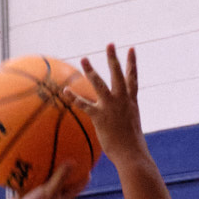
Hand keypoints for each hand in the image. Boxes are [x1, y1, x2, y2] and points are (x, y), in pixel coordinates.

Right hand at [1, 158, 87, 198]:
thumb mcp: (49, 192)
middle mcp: (53, 197)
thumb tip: (73, 161)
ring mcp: (40, 195)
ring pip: (48, 177)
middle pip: (65, 180)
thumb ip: (60, 177)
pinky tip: (31, 154)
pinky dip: (33, 168)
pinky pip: (33, 177)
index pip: (79, 186)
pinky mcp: (28, 192)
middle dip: (69, 167)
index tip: (89, 161)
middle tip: (72, 151)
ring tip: (53, 150)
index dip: (85, 174)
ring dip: (50, 166)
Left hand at [68, 44, 147, 168]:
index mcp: (131, 102)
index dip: (132, 63)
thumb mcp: (130, 129)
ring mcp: (111, 107)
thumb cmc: (132, 147)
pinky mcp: (100, 117)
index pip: (133, 79)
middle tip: (110, 44)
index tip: (131, 49)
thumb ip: (124, 121)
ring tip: (84, 59)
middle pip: (118, 74)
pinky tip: (65, 91)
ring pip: (100, 84)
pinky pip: (84, 105)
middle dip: (113, 58)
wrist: (132, 154)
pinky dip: (74, 98)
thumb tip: (120, 125)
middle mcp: (123, 101)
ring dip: (91, 71)